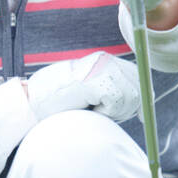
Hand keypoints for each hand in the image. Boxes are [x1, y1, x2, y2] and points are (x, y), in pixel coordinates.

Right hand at [24, 51, 140, 123]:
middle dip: (129, 108)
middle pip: (139, 87)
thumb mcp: (90, 94)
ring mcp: (102, 68)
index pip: (137, 76)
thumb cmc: (59, 103)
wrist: (34, 102)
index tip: (142, 117)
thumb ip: (111, 93)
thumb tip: (142, 106)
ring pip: (130, 97)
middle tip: (105, 113)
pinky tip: (88, 107)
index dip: (143, 97)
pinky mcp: (96, 79)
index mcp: (105, 61)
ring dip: (114, 112)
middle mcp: (106, 60)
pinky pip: (116, 102)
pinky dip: (105, 112)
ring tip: (92, 108)